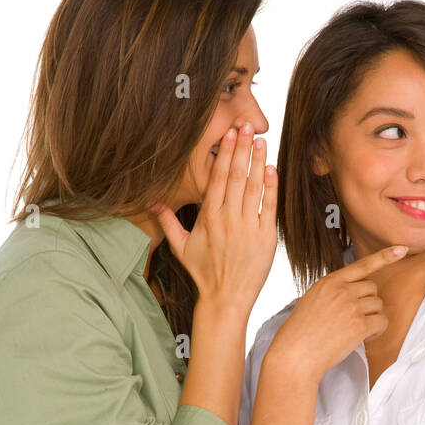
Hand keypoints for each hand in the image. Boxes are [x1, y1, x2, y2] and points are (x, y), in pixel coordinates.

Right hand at [151, 124, 276, 321]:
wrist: (225, 299)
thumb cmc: (204, 273)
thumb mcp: (181, 247)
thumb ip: (168, 222)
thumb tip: (153, 203)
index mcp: (209, 216)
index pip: (218, 177)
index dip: (225, 153)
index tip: (230, 134)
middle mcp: (228, 218)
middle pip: (236, 175)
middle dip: (242, 148)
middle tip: (247, 125)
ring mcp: (247, 226)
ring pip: (253, 186)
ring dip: (258, 161)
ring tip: (261, 140)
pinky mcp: (264, 237)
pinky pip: (268, 206)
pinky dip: (270, 187)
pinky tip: (271, 169)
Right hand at [267, 244, 407, 381]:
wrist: (295, 355)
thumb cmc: (300, 333)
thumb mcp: (312, 301)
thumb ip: (333, 293)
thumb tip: (355, 295)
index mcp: (328, 282)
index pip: (361, 265)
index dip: (384, 257)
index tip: (401, 250)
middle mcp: (341, 290)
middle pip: (372, 288)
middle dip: (368, 304)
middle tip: (355, 320)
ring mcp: (351, 306)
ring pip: (378, 305)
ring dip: (372, 318)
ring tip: (354, 331)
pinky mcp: (359, 325)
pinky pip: (382, 322)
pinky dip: (376, 331)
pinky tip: (362, 338)